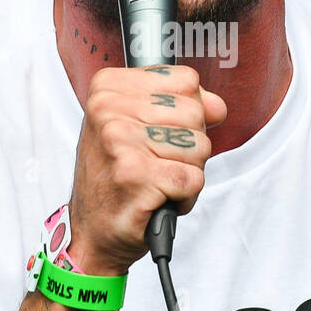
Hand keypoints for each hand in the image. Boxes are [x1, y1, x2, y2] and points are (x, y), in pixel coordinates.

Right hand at [67, 65, 226, 275]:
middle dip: (189, 144)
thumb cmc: (115, 177)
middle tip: (156, 162)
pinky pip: (194, 178)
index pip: (186, 80)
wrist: (93, 230)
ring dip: (187, 171)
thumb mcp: (139, 127)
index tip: (158, 131)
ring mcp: (121, 142)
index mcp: (108, 88)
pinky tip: (159, 198)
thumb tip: (217, 106)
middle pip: (196, 113)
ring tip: (156, 180)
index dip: (185, 111)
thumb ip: (180, 106)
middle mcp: (109, 110)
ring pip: (200, 146)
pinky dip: (185, 196)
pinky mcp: (137, 176)